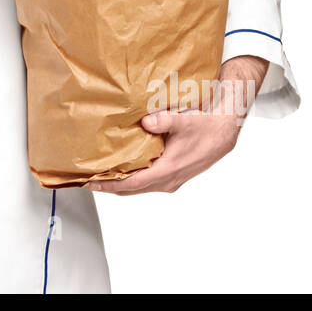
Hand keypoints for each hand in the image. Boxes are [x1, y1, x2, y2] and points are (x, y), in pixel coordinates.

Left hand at [85, 109, 240, 194]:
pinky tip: (124, 170)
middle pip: (131, 190)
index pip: (131, 184)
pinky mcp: (174, 177)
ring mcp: (171, 181)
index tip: (91, 183)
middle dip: (109, 186)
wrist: (223, 133)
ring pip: (140, 188)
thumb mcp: (183, 120)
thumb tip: (145, 122)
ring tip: (102, 175)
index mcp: (167, 170)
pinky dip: (133, 180)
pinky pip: (148, 183)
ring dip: (121, 184)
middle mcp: (168, 180)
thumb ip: (163, 121)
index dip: (109, 184)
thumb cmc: (205, 127)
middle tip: (88, 180)